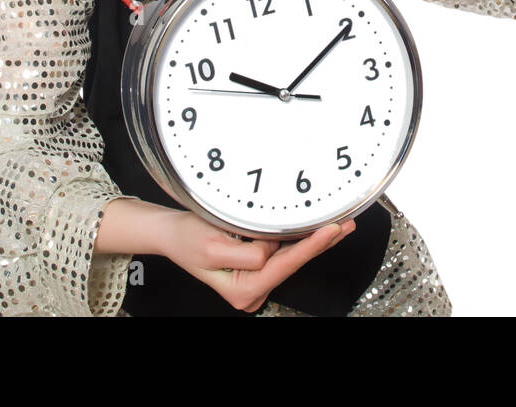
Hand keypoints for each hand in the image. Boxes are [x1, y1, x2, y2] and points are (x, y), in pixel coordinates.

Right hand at [163, 211, 355, 311]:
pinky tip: (313, 230)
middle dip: (318, 243)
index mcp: (243, 290)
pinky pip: (281, 253)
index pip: (285, 264)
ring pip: (290, 257)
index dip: (310, 246)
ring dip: (310, 240)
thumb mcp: (214, 245)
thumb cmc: (186, 239)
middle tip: (345, 225)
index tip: (331, 231)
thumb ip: (249, 251)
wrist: (170, 234)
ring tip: (336, 225)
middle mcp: (252, 290)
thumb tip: (273, 245)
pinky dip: (296, 240)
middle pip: (293, 263)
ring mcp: (255, 281)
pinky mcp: (256, 268)